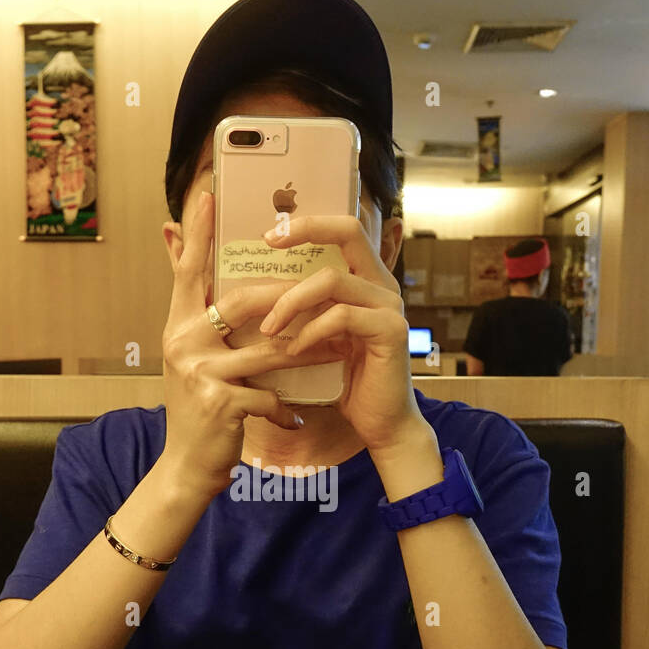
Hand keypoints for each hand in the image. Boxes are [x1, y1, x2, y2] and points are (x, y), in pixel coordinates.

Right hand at [159, 191, 346, 501]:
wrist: (187, 467)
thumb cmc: (198, 408)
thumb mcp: (189, 353)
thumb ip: (189, 301)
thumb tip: (168, 236)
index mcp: (178, 326)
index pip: (187, 270)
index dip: (197, 232)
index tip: (207, 193)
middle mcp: (183, 343)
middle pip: (241, 303)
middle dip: (284, 300)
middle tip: (318, 293)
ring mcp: (201, 373)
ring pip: (267, 349)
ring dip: (303, 351)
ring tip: (331, 349)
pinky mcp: (221, 404)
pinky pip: (267, 395)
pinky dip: (284, 407)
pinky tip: (295, 417)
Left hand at [256, 215, 427, 454]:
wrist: (382, 424)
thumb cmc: (348, 382)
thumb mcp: (321, 337)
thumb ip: (307, 310)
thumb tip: (257, 291)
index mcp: (368, 281)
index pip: (344, 231)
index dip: (310, 223)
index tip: (270, 235)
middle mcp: (383, 285)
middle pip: (348, 232)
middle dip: (305, 231)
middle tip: (268, 245)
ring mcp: (390, 306)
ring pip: (333, 281)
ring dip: (291, 301)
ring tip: (268, 327)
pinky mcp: (390, 330)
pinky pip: (341, 317)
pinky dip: (311, 332)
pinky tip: (294, 350)